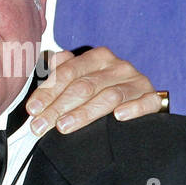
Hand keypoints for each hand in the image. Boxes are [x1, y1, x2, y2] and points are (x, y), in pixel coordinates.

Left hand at [27, 47, 159, 135]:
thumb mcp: (78, 79)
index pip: (67, 73)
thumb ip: (60, 72)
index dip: (47, 92)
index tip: (32, 110)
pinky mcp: (153, 97)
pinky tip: (119, 117)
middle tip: (40, 126)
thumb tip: (48, 61)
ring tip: (64, 127)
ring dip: (85, 113)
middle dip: (58, 107)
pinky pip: (146, 102)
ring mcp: (137, 81)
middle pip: (84, 86)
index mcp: (96, 58)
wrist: (137, 102)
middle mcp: (117, 66)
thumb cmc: (99, 92)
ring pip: (109, 96)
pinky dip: (133, 108)